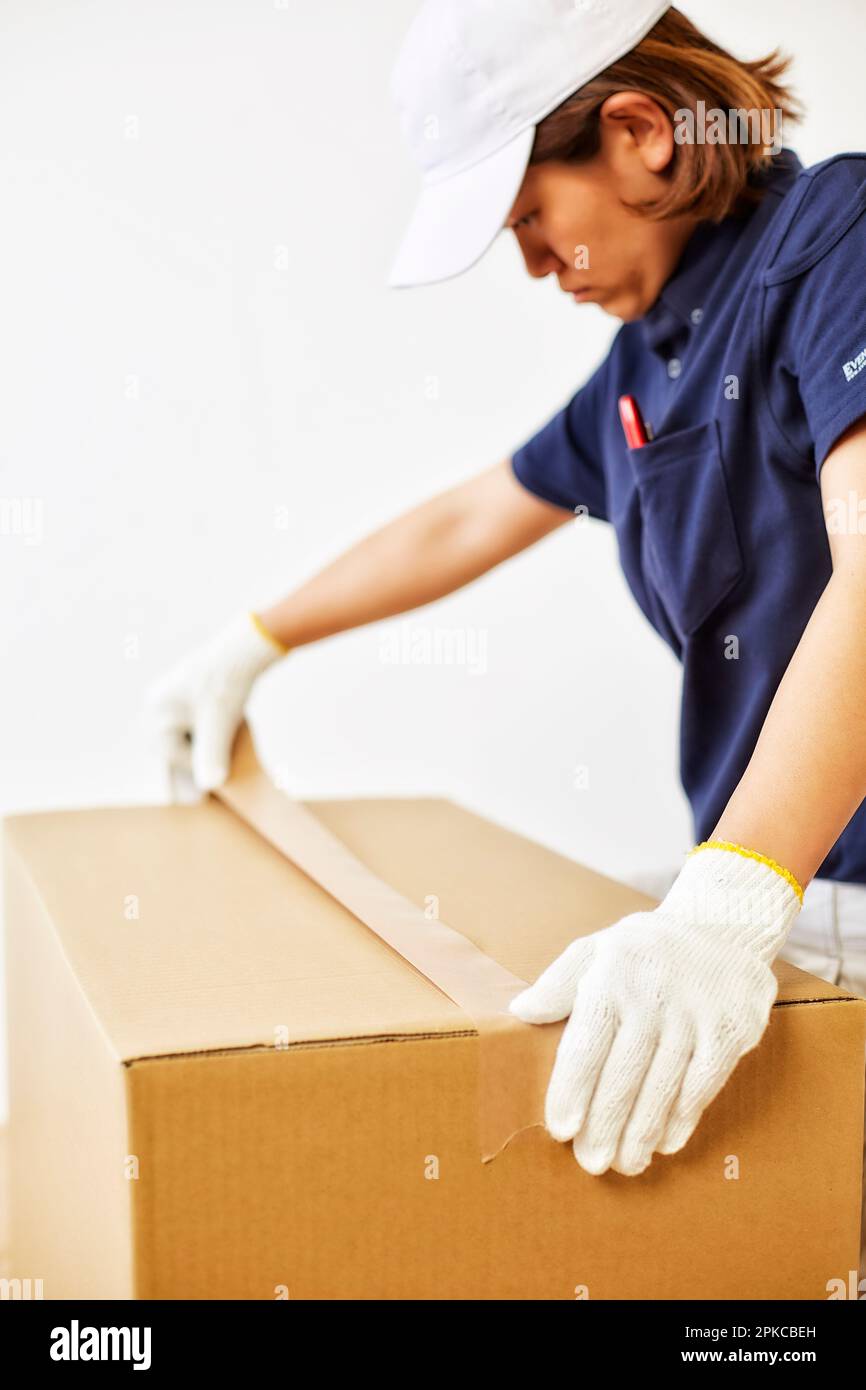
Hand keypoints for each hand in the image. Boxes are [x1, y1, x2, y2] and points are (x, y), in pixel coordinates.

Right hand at [143, 612, 288, 790]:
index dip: (199, 761)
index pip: (172, 754)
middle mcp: (157, 702)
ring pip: (185, 734)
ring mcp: (168, 696)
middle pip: (175, 744)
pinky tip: (226, 718)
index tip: (223, 756)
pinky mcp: (183, 692)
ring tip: (227, 727)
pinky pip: (191, 721)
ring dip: (205, 738)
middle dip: (199, 748)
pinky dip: (208, 726)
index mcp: (157, 711)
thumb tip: (209, 785)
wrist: (245, 651)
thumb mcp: (221, 726)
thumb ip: (212, 756)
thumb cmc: (229, 686)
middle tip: (225, 740)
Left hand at [508, 843, 802, 1176]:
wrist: (722, 927)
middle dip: (605, 1124)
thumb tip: (522, 1012)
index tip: (561, 1129)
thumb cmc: (645, 949)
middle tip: (591, 1163)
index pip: (587, 1044)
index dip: (572, 1090)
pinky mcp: (730, 1030)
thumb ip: (559, 983)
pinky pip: (703, 1084)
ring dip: (641, 1131)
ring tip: (625, 1163)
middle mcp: (653, 996)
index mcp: (612, 976)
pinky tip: (666, 1142)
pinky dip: (683, 1117)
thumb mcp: (596, 948)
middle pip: (623, 1074)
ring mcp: (694, 1015)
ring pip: (663, 1086)